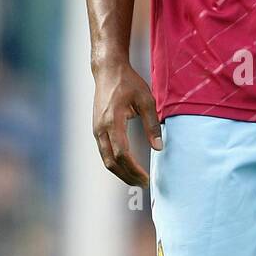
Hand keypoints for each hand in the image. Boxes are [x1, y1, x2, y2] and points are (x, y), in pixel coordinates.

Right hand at [92, 59, 161, 185]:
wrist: (107, 70)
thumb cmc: (128, 83)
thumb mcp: (146, 100)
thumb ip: (152, 125)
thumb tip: (159, 148)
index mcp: (112, 121)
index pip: (122, 153)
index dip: (134, 169)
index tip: (147, 178)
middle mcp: (101, 128)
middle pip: (111, 162)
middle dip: (127, 176)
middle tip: (143, 184)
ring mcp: (96, 130)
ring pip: (105, 159)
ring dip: (120, 172)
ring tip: (136, 180)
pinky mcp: (97, 129)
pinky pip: (104, 152)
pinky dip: (115, 163)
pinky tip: (127, 167)